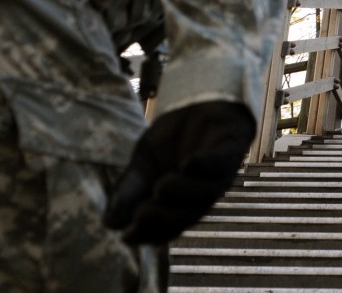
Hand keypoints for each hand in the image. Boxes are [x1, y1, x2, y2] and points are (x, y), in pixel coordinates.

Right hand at [104, 101, 255, 244]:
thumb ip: (129, 190)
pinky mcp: (230, 149)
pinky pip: (222, 162)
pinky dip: (206, 165)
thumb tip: (110, 223)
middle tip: (141, 214)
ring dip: (183, 193)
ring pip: (207, 193)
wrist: (197, 106)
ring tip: (161, 186)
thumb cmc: (170, 142)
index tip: (127, 235)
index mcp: (181, 203)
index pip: (168, 229)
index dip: (148, 235)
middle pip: (188, 216)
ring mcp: (219, 173)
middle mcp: (202, 194)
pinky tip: (188, 163)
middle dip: (164, 220)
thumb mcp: (143, 164)